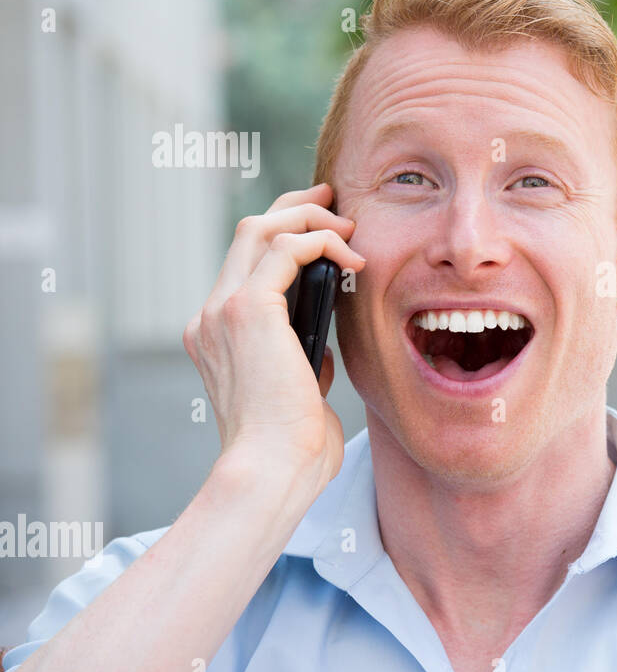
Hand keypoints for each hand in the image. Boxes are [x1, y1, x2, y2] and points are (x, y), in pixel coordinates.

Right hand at [183, 183, 366, 494]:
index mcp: (217, 335)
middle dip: (295, 208)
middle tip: (335, 202)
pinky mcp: (245, 310)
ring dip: (311, 220)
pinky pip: (285, 250)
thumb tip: (320, 348)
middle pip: (249, 232)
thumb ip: (303, 363)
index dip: (284, 234)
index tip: (324, 226)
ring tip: (350, 230)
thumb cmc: (292, 447)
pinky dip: (320, 242)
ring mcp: (221, 310)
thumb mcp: (299, 393)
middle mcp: (210, 316)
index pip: (246, 263)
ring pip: (261, 228)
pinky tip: (351, 259)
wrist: (272, 469)